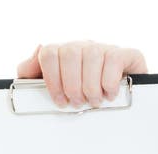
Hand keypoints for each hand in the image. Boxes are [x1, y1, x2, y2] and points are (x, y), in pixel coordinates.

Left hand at [16, 40, 147, 108]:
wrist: (118, 101)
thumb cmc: (81, 97)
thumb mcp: (52, 90)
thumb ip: (32, 75)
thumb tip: (33, 57)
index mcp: (63, 54)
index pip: (49, 53)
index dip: (52, 80)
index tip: (60, 101)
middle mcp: (82, 47)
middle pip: (69, 52)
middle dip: (71, 85)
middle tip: (77, 102)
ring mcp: (103, 48)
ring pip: (92, 55)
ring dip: (91, 86)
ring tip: (93, 101)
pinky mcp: (125, 54)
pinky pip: (114, 58)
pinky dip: (109, 81)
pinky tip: (109, 94)